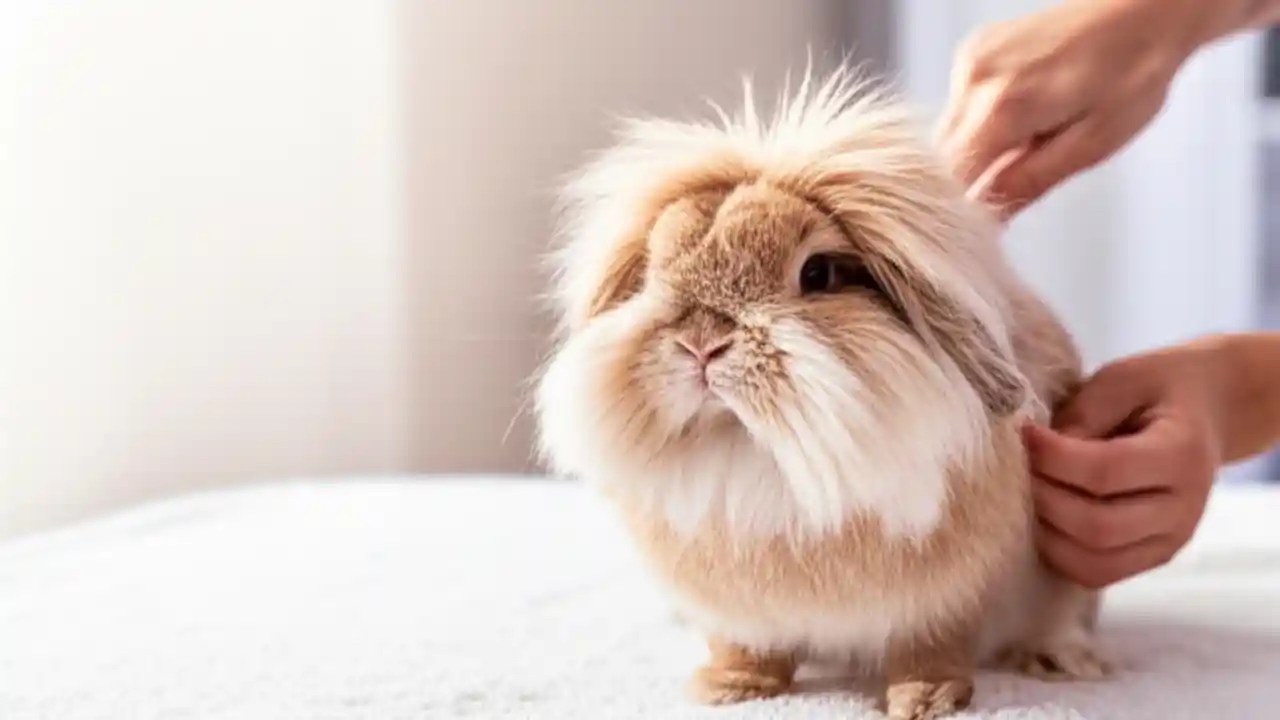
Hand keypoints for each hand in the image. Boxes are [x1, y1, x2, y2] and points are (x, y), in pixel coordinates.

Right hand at [939, 0, 1213, 213]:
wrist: (1144, 10)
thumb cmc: (1134, 70)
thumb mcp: (1092, 145)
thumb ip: (1029, 185)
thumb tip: (987, 221)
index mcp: (1003, 107)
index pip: (951, 180)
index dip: (963, 209)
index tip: (984, 224)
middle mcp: (975, 79)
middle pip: (942, 158)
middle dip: (972, 178)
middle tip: (1020, 177)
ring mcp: (969, 60)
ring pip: (947, 134)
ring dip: (977, 148)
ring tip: (1030, 136)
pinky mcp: (972, 51)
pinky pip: (958, 106)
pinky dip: (981, 121)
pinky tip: (1023, 109)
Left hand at [1024, 339, 1226, 588]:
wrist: (1208, 409)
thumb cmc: (1159, 388)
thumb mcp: (1121, 380)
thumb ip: (1083, 416)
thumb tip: (1039, 456)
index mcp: (1183, 454)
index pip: (1105, 473)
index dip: (1053, 458)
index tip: (1025, 433)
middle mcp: (1185, 509)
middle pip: (1098, 527)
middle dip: (1043, 498)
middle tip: (1019, 467)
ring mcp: (1172, 541)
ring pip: (1095, 562)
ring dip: (1047, 532)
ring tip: (1028, 492)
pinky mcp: (1154, 556)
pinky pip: (1098, 573)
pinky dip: (1060, 552)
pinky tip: (1043, 517)